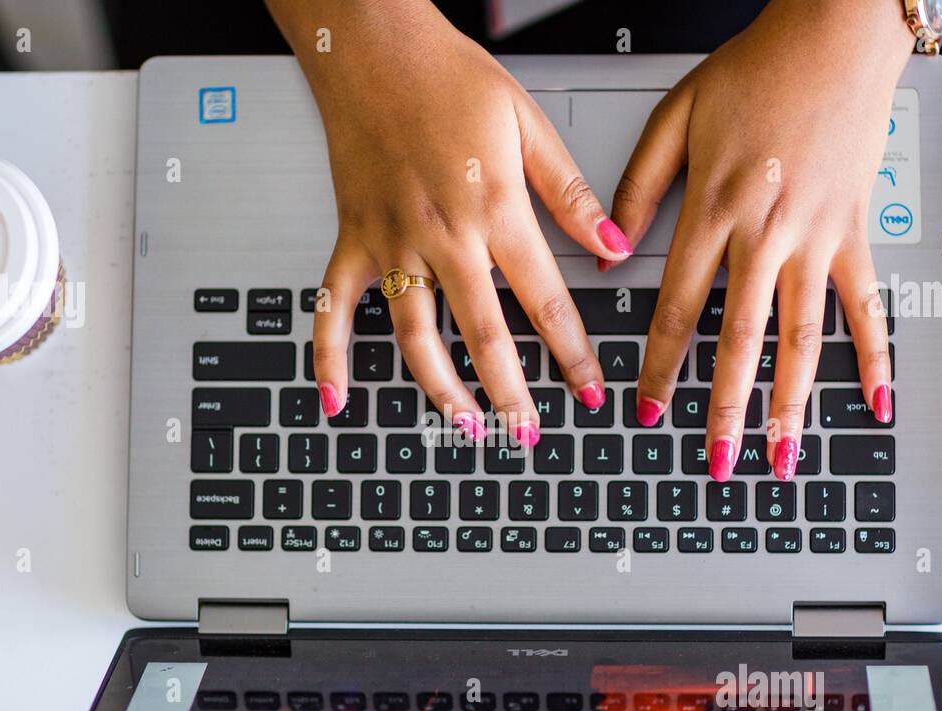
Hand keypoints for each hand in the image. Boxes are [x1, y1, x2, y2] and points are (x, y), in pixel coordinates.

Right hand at [268, 0, 631, 443]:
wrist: (374, 46)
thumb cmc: (449, 76)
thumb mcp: (529, 125)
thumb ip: (570, 194)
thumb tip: (611, 243)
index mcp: (494, 209)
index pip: (544, 300)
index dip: (572, 352)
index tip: (589, 388)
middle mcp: (443, 236)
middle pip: (484, 335)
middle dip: (512, 393)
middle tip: (529, 433)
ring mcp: (392, 243)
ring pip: (417, 336)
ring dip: (443, 390)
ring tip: (466, 427)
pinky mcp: (353, 238)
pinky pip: (335, 308)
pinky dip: (329, 356)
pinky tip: (337, 398)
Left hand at [606, 0, 910, 479]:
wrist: (834, 34)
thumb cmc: (756, 69)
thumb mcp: (674, 118)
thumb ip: (636, 186)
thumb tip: (609, 249)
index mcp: (713, 210)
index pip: (680, 309)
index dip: (661, 367)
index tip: (650, 409)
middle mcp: (765, 234)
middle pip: (740, 341)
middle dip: (724, 408)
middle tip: (715, 459)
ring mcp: (817, 238)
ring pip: (801, 338)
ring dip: (792, 403)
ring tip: (784, 452)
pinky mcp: (855, 232)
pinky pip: (866, 305)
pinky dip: (873, 355)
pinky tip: (873, 400)